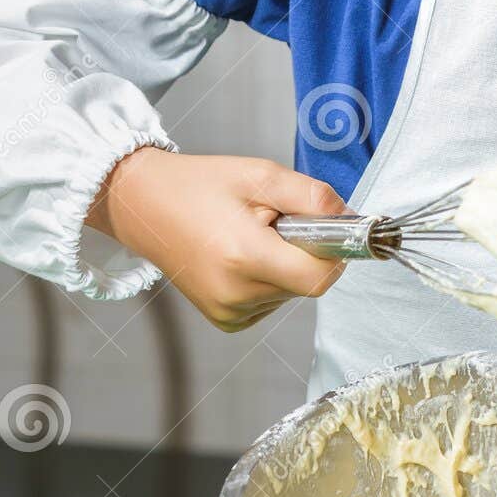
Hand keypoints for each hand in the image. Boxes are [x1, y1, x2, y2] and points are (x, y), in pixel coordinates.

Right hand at [86, 147, 348, 331]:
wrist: (145, 205)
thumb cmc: (200, 185)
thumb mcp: (261, 175)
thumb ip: (312, 197)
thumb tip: (351, 219)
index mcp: (243, 257)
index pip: (319, 277)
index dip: (335, 252)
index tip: (328, 228)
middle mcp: (235, 295)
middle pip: (307, 283)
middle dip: (306, 251)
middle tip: (275, 220)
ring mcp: (229, 313)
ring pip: (291, 292)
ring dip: (286, 264)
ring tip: (250, 235)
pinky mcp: (226, 321)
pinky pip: (272, 301)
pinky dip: (269, 277)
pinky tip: (241, 255)